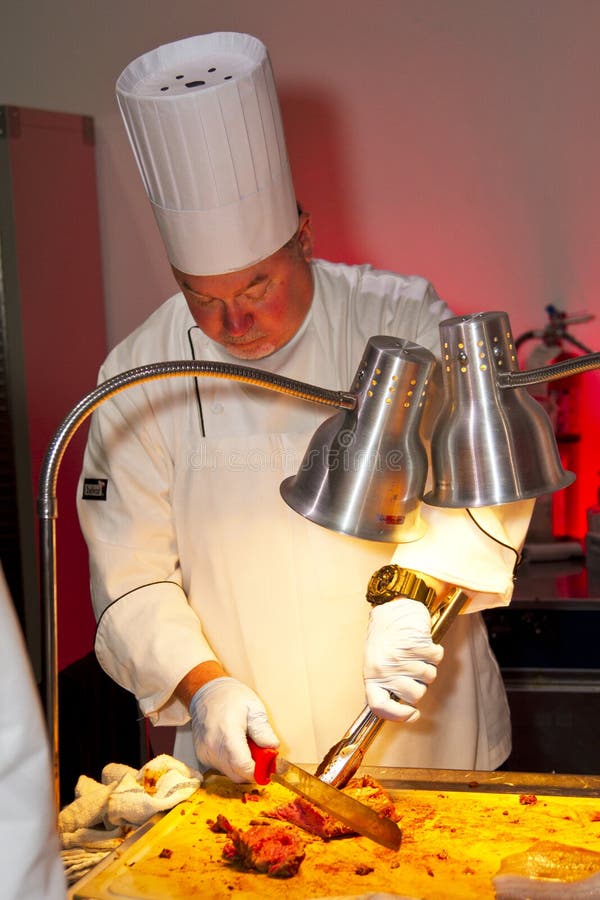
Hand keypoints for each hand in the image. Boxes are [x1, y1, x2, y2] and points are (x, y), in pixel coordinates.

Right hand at [189, 677, 278, 782]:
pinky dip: (231, 763)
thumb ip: (263, 729)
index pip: (244, 766)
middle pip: (238, 774)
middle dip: (253, 769)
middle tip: (261, 753)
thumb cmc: (231, 697)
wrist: (207, 693)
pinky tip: (234, 747)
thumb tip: (272, 747)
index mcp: (227, 734)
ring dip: (242, 766)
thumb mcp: (253, 707)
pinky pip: (221, 768)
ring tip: (246, 745)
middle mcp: (213, 747)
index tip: (270, 765)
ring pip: (230, 773)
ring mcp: (205, 753)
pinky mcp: (202, 756)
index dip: (260, 771)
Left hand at [363, 598, 443, 721]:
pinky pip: (436, 659)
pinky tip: (424, 643)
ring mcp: (400, 656)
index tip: (412, 714)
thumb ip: (384, 684)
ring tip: (416, 652)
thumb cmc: (385, 636)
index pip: (379, 705)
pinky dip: (434, 651)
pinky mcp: (415, 643)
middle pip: (416, 694)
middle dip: (420, 684)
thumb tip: (399, 709)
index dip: (397, 716)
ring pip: (429, 677)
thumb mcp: (377, 661)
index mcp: (371, 674)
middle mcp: (384, 667)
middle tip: (414, 668)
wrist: (392, 606)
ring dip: (428, 665)